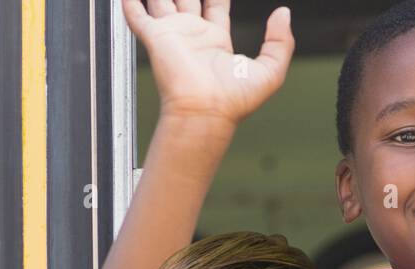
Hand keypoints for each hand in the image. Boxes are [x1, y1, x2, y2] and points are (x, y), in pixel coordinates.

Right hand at [121, 0, 294, 125]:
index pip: (216, 5)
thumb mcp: (270, 71)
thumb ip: (281, 43)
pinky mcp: (156, 38)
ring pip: (162, 1)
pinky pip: (138, 16)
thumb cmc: (233, 101)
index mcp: (216, 40)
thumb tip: (284, 14)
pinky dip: (130, 5)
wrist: (204, 112)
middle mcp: (193, 35)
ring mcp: (173, 35)